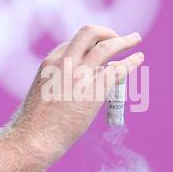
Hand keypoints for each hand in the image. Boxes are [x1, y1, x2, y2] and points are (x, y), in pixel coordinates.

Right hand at [10, 24, 143, 159]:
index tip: (98, 50)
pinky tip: (139, 58)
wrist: (33, 139)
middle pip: (89, 33)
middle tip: (117, 37)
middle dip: (106, 32)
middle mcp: (64, 63)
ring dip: (124, 41)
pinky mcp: (93, 91)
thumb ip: (55, 83)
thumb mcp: (40, 93)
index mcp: (49, 62)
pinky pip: (118, 69)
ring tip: (135, 39)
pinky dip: (131, 61)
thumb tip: (69, 89)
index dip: (89, 45)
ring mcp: (80, 76)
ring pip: (107, 47)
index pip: (73, 43)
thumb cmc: (33, 124)